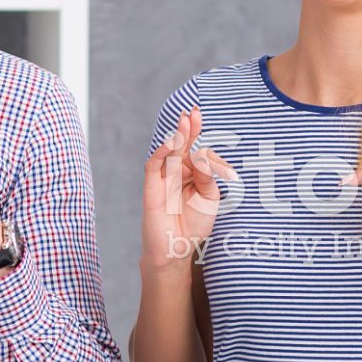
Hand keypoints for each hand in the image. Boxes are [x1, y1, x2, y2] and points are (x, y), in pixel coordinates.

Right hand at [142, 106, 238, 272]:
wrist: (177, 249)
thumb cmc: (194, 225)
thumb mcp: (210, 198)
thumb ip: (208, 176)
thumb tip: (200, 156)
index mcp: (192, 174)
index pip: (196, 151)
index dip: (201, 138)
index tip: (202, 120)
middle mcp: (176, 173)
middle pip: (181, 147)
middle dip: (187, 129)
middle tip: (193, 112)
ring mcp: (163, 179)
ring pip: (168, 153)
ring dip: (176, 137)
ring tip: (185, 122)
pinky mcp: (152, 187)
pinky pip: (154, 165)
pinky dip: (161, 152)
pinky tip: (171, 142)